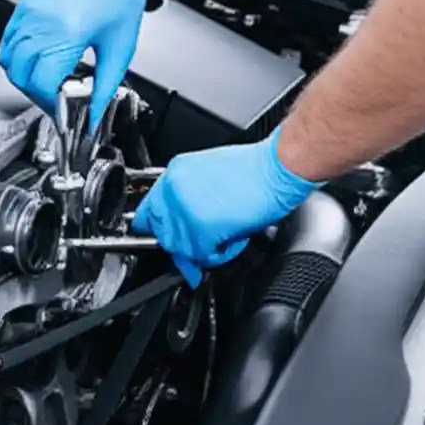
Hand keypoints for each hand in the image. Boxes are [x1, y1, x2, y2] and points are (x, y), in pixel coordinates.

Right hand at [0, 0, 165, 129]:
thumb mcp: (121, 48)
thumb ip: (106, 85)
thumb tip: (95, 112)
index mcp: (66, 33)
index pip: (42, 83)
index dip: (51, 104)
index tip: (64, 112)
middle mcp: (41, 22)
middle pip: (20, 75)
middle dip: (36, 95)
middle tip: (58, 101)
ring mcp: (29, 12)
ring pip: (9, 60)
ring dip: (25, 77)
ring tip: (50, 82)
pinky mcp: (26, 6)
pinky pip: (9, 41)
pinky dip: (20, 58)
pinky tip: (42, 60)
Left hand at [132, 128, 319, 286]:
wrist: (276, 168)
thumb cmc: (254, 169)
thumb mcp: (209, 174)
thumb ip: (189, 198)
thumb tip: (185, 222)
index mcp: (174, 173)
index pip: (148, 211)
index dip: (160, 228)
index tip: (167, 236)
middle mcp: (174, 191)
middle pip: (162, 234)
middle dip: (183, 243)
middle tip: (205, 242)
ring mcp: (185, 211)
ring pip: (181, 248)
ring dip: (204, 249)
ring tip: (227, 235)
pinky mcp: (201, 230)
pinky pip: (203, 256)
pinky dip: (221, 253)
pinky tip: (235, 237)